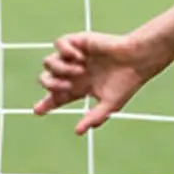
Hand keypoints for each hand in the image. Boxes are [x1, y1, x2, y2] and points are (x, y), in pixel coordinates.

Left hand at [33, 32, 165, 133]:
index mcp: (80, 87)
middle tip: (67, 86)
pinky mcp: (79, 41)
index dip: (46, 104)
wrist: (136, 59)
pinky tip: (78, 56)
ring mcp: (75, 56)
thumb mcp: (110, 105)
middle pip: (46, 79)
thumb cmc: (127, 83)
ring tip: (79, 70)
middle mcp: (74, 72)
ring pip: (49, 62)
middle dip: (51, 85)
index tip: (37, 111)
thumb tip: (78, 132)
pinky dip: (64, 50)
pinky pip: (59, 43)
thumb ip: (93, 118)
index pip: (57, 96)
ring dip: (60, 69)